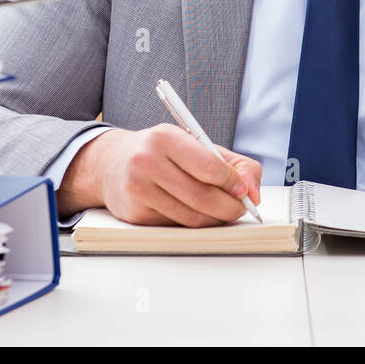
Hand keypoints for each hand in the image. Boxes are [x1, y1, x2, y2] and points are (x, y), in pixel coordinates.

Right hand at [58, 124, 261, 226]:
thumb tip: (251, 191)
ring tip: (224, 212)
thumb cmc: (162, 152)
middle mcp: (147, 161)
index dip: (233, 183)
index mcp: (165, 137)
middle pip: (202, 196)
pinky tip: (198, 214)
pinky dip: (194, 224)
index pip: (208, 167)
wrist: (112, 164)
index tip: (244, 191)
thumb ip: (233, 164)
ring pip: (190, 217)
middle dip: (229, 207)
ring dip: (215, 219)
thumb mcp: (196, 144)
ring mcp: (138, 189)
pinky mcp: (135, 214)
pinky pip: (176, 226)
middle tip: (241, 208)